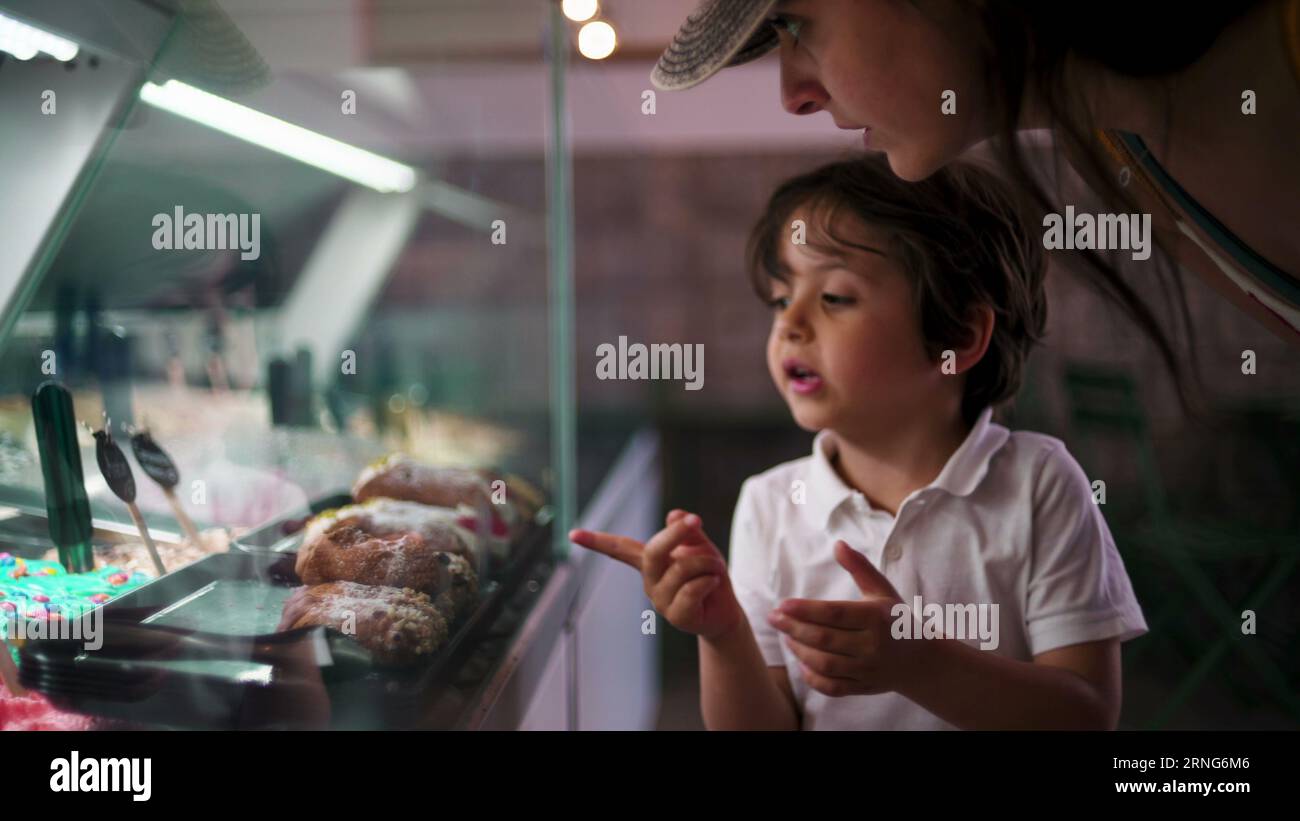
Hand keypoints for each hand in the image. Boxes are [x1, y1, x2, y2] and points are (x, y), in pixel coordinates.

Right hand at [569, 509, 742, 637]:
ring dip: (708, 562)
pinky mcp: (676, 616)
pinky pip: (692, 589)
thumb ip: (688, 531)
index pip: (619, 549)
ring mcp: (661, 600)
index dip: (597, 541)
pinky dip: (710, 580)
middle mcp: (650, 580)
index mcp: (650, 562)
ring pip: (682, 568)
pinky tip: (714, 584)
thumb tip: (673, 515)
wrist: (725, 611)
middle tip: (695, 518)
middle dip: (674, 533)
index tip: (572, 534)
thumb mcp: (700, 545)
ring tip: (716, 569)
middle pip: (652, 551)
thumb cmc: (709, 574)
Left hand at [767, 540, 917, 696]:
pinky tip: (801, 663)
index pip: (835, 613)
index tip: (782, 604)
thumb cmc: (896, 619)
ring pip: (825, 663)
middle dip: (794, 628)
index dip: (806, 609)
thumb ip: (859, 567)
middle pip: (825, 639)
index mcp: (876, 617)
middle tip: (774, 618)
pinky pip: (832, 687)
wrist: (921, 661)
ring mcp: (868, 669)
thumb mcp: (882, 591)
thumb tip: (838, 544)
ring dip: (800, 651)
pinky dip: (813, 678)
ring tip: (786, 637)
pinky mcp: (863, 687)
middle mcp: (873, 645)